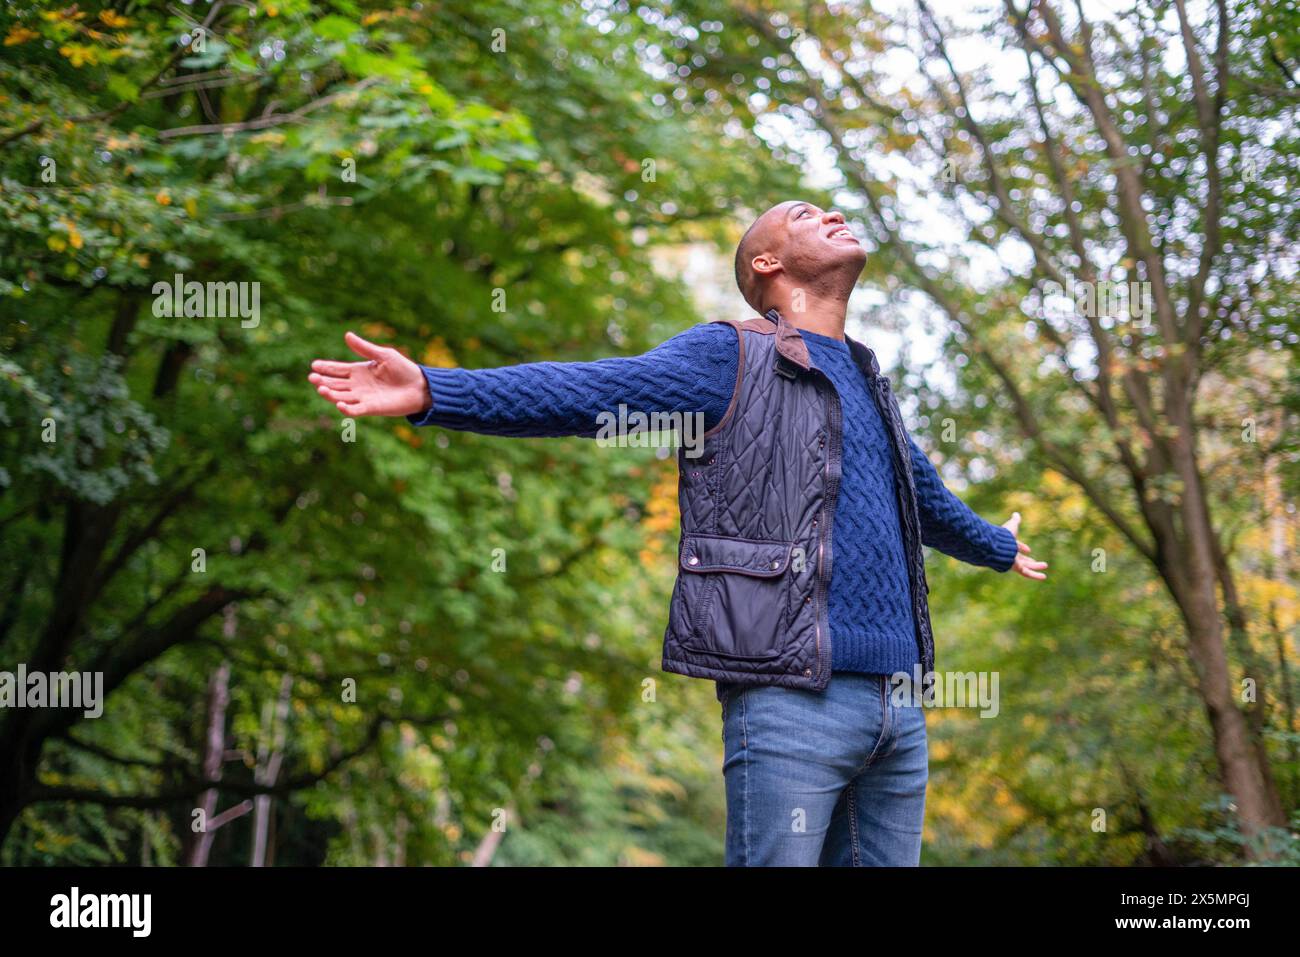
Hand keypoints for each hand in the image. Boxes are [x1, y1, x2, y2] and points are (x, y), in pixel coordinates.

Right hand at [308, 331, 431, 416]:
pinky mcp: (371, 408)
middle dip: (323, 381)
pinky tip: (338, 404)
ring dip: (330, 394)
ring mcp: (363, 397)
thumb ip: (365, 348)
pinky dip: (346, 409)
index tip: (314, 365)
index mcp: (359, 371)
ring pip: (341, 397)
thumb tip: (347, 335)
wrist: (420, 386)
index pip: (337, 369)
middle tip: (312, 377)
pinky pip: (355, 410)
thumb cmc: (404, 370)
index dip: (326, 367)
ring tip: (321, 388)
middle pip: (335, 384)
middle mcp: (358, 385)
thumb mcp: (384, 355)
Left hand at [1002, 511, 1047, 580]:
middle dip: (1028, 561)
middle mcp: (1010, 555)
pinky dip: (1035, 575)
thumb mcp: (1012, 526)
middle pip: (1020, 559)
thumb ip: (1015, 520)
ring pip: (1026, 567)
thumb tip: (1016, 513)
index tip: (1028, 550)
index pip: (1016, 548)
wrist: (997, 546)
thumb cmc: (1004, 535)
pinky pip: (1027, 573)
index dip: (1022, 547)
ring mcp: (1013, 562)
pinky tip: (1044, 577)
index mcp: (1008, 545)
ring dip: (1036, 567)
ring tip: (1045, 566)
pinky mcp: (1016, 568)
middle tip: (1035, 562)